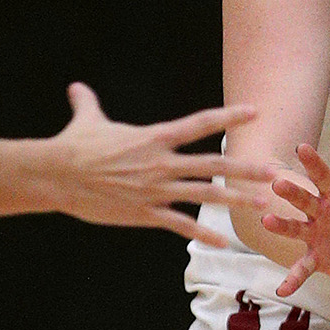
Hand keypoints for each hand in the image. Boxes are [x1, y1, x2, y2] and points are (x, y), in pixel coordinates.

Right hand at [48, 83, 275, 246]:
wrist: (55, 176)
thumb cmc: (73, 147)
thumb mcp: (87, 121)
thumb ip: (88, 103)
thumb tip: (75, 87)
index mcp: (154, 138)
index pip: (199, 123)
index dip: (228, 115)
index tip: (255, 110)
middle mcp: (161, 163)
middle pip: (212, 164)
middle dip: (245, 168)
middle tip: (274, 170)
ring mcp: (155, 190)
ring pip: (204, 195)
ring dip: (235, 200)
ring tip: (261, 204)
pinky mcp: (144, 213)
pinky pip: (180, 225)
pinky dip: (203, 233)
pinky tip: (225, 242)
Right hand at [263, 133, 329, 296]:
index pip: (323, 176)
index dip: (314, 163)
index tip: (302, 147)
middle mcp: (318, 212)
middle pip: (304, 201)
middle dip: (292, 193)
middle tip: (277, 183)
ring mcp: (314, 234)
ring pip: (296, 229)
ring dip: (282, 227)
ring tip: (265, 220)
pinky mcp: (316, 256)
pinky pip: (303, 268)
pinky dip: (293, 279)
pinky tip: (281, 291)